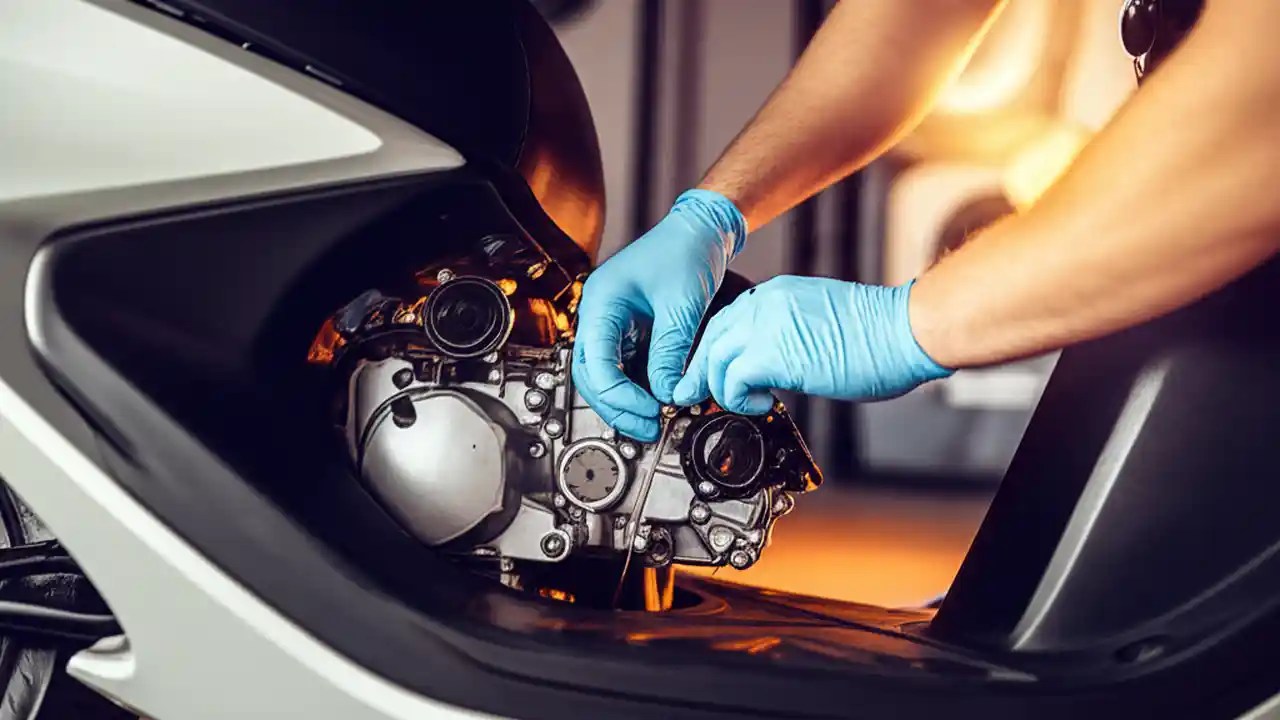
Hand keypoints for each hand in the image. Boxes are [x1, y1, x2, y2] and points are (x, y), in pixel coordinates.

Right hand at [573, 189, 747, 440]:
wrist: (701, 230)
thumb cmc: (686, 252)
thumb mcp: (682, 306)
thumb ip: (670, 352)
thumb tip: (666, 393)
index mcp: (601, 303)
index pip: (595, 362)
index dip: (618, 394)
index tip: (649, 410)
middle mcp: (599, 315)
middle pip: (591, 376)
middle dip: (617, 407)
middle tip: (648, 428)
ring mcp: (612, 324)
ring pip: (604, 376)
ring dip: (625, 402)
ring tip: (653, 423)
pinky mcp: (629, 331)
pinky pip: (624, 368)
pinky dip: (636, 389)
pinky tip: (656, 403)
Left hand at [672, 275, 951, 413]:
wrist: (905, 331)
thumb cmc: (881, 333)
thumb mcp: (823, 320)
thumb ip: (792, 334)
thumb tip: (778, 363)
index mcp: (778, 293)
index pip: (728, 319)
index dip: (718, 349)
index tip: (717, 371)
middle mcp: (766, 303)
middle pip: (713, 336)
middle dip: (704, 370)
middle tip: (703, 394)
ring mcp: (766, 327)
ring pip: (714, 359)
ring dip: (720, 388)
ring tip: (738, 403)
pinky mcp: (772, 355)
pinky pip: (732, 381)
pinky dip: (738, 399)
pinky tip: (760, 405)